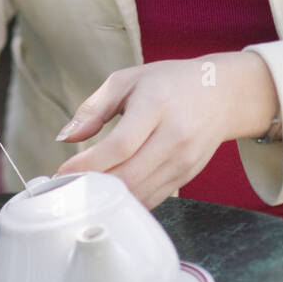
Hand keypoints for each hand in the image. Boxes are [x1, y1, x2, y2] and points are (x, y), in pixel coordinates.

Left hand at [53, 51, 279, 209]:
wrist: (221, 94)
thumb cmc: (169, 82)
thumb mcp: (128, 80)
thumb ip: (94, 108)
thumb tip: (65, 137)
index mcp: (157, 105)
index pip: (120, 145)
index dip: (88, 164)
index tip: (61, 171)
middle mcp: (175, 135)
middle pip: (129, 176)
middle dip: (93, 187)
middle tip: (67, 187)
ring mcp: (184, 159)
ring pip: (140, 193)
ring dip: (108, 198)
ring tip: (84, 192)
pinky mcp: (187, 176)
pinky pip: (153, 198)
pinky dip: (128, 201)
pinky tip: (110, 195)